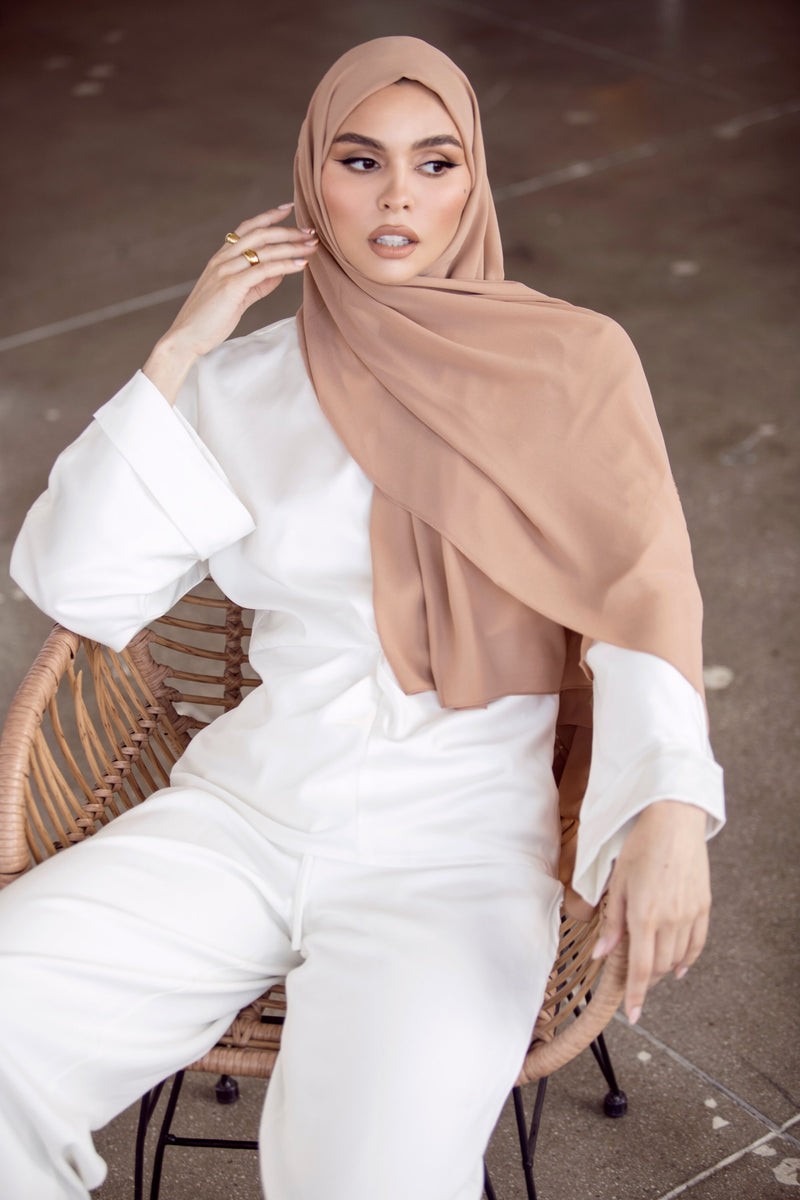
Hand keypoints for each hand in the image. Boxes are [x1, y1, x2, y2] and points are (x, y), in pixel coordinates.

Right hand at [143, 206, 318, 401]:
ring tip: (311, 246)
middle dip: (287, 231)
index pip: (246, 228)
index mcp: (221, 258)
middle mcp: (222, 259)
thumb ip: (258, 284)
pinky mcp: (231, 286)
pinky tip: (300, 264)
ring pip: (263, 250)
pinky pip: (263, 270)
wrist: (186, 336)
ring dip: (291, 246)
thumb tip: (279, 273)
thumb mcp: (237, 297)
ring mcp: (225, 271)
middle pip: (259, 234)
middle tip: (310, 232)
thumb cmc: (210, 319)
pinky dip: (285, 265)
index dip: (267, 216)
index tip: (287, 209)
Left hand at [592, 800, 709, 1023]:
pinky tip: (678, 967)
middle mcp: (670, 919)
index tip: (634, 1015)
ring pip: (677, 958)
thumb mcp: (617, 883)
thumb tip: (603, 955)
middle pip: (659, 966)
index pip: (641, 968)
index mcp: (644, 915)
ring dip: (663, 969)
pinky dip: (687, 959)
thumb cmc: (639, 846)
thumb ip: (611, 922)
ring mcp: (690, 914)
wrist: (673, 821)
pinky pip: (697, 944)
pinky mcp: (703, 906)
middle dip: (645, 980)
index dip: (636, 995)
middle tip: (633, 982)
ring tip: (650, 970)